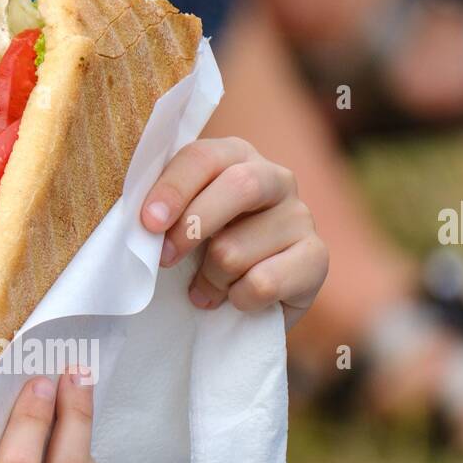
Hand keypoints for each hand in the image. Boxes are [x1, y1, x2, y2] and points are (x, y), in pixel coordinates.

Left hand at [142, 137, 327, 327]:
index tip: (148, 223)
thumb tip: (144, 223)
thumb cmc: (202, 256)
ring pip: (239, 248)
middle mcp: (276, 178)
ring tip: (207, 289)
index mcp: (236, 157)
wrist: (247, 305)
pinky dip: (239, 300)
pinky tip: (238, 300)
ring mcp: (301, 216)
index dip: (174, 189)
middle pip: (240, 186)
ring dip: (210, 279)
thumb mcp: (179, 227)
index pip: (204, 157)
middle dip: (193, 226)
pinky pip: (264, 283)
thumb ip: (165, 213)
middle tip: (166, 259)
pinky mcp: (317, 258)